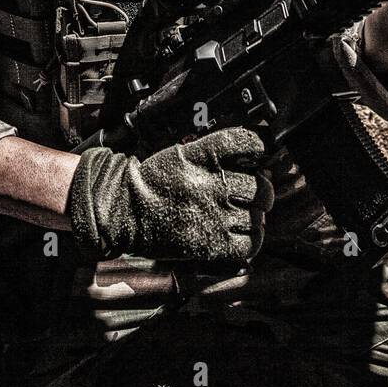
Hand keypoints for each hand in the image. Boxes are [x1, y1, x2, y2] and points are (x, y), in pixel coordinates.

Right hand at [68, 127, 273, 264]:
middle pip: (259, 186)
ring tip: (246, 215)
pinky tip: (245, 234)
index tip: (260, 156)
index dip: (260, 149)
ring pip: (256, 215)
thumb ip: (213, 152)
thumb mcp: (182, 153)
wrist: (126, 209)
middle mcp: (212, 185)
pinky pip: (249, 244)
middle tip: (254, 194)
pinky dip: (253, 239)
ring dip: (256, 216)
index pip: (247, 143)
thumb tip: (251, 160)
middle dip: (261, 190)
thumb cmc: (154, 180)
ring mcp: (213, 215)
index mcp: (204, 157)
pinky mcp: (210, 244)